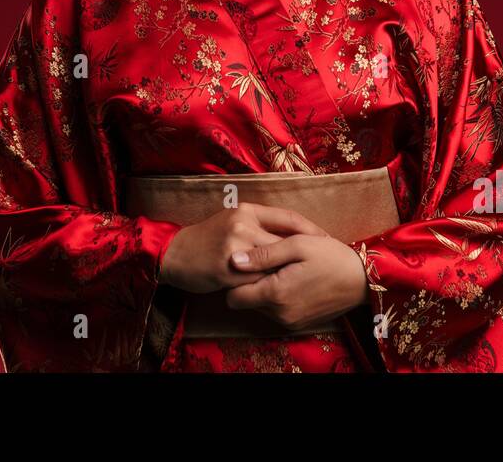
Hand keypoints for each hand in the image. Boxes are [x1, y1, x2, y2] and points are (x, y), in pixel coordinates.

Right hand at [158, 202, 320, 293]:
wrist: (176, 254)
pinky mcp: (228, 268)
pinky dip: (270, 286)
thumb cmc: (208, 239)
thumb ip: (260, 226)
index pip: (289, 217)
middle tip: (325, 265)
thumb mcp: (234, 222)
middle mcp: (244, 224)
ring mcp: (236, 246)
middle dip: (306, 256)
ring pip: (274, 263)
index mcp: (248, 210)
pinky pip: (258, 280)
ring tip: (307, 281)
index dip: (311, 230)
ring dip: (288, 274)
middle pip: (286, 242)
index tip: (327, 241)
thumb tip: (292, 235)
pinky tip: (281, 292)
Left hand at [225, 233, 369, 331]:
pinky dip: (276, 298)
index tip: (247, 263)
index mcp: (276, 293)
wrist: (363, 279)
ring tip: (281, 269)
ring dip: (263, 290)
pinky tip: (291, 280)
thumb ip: (263, 253)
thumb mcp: (298, 244)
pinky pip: (274, 312)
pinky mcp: (298, 324)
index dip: (235, 279)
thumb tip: (233, 259)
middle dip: (248, 284)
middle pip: (244, 303)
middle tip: (265, 263)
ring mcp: (289, 322)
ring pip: (258, 308)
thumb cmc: (331, 256)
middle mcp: (280, 314)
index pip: (233, 297)